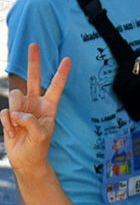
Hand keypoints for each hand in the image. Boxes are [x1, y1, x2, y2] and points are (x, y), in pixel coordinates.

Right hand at [1, 44, 70, 177]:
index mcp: (49, 107)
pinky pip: (5, 112)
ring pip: (14, 96)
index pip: (55, 87)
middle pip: (32, 78)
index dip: (61, 74)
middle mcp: (35, 103)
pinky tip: (13, 132)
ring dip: (15, 113)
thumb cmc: (38, 149)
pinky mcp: (9, 114)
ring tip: (20, 128)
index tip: (68, 59)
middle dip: (33, 61)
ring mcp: (21, 107)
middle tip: (34, 44)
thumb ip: (30, 121)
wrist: (26, 160)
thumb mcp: (40, 136)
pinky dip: (7, 124)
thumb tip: (17, 112)